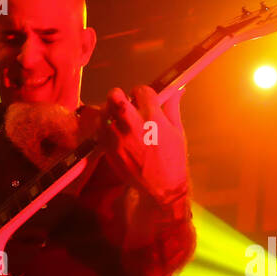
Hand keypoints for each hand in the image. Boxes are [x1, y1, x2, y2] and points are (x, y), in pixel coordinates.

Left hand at [99, 85, 188, 203]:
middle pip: (115, 96)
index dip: (142, 91)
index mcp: (153, 118)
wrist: (161, 186)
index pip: (141, 90)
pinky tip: (112, 128)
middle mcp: (133, 125)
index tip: (143, 97)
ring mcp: (118, 138)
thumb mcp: (177, 130)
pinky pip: (99, 129)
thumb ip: (172, 107)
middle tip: (124, 101)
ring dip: (109, 110)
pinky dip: (103, 125)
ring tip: (116, 115)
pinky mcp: (108, 149)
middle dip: (119, 95)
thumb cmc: (172, 158)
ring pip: (104, 112)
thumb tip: (177, 89)